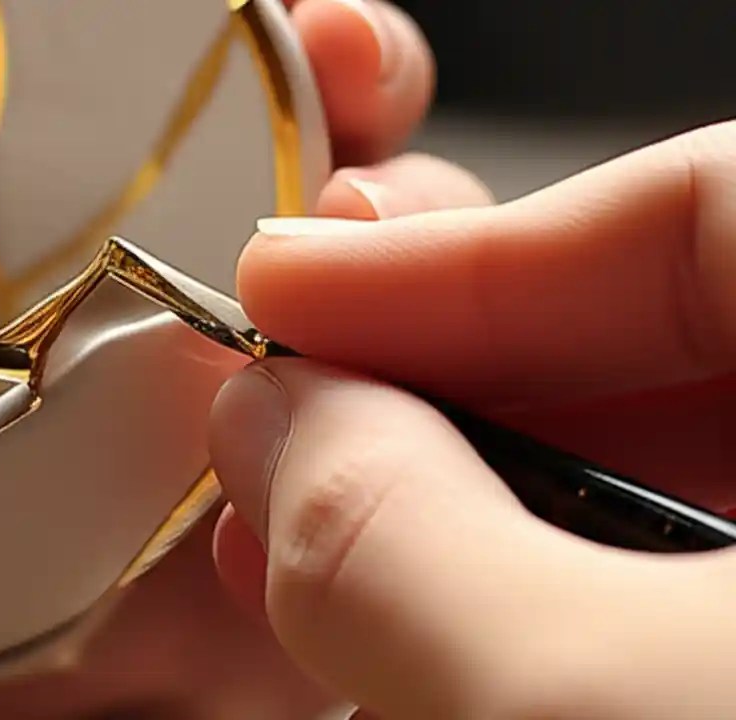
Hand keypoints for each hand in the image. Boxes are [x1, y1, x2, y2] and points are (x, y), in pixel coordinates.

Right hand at [210, 118, 735, 718]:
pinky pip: (661, 619)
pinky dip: (528, 621)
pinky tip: (418, 654)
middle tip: (284, 431)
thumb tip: (276, 431)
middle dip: (434, 389)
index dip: (466, 248)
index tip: (286, 291)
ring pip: (648, 496)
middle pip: (664, 347)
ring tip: (313, 569)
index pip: (702, 210)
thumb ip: (407, 538)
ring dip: (452, 521)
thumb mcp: (593, 694)